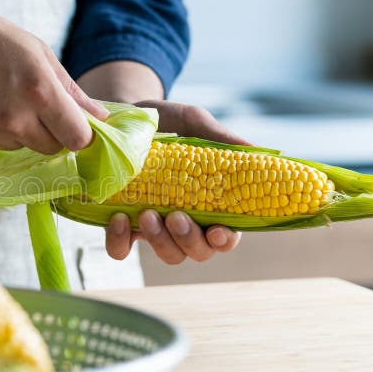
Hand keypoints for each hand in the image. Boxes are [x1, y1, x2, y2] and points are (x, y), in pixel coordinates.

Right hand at [0, 0, 106, 155]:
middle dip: (53, 132)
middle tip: (34, 103)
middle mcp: (16, 119)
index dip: (82, 134)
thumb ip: (71, 91)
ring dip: (23, 131)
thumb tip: (101, 119)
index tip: (76, 125)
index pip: (79, 138)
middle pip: (54, 148)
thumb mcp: (37, 52)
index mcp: (39, 91)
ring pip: (25, 148)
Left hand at [105, 98, 246, 263]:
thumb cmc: (167, 122)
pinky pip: (121, 249)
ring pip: (168, 254)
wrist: (123, 116)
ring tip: (147, 214)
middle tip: (176, 217)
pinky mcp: (123, 225)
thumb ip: (221, 138)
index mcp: (211, 201)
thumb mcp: (194, 122)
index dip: (225, 240)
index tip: (218, 232)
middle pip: (199, 251)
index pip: (226, 234)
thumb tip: (254, 150)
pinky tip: (119, 218)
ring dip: (160, 241)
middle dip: (190, 240)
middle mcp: (186, 220)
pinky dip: (120, 242)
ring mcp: (155, 225)